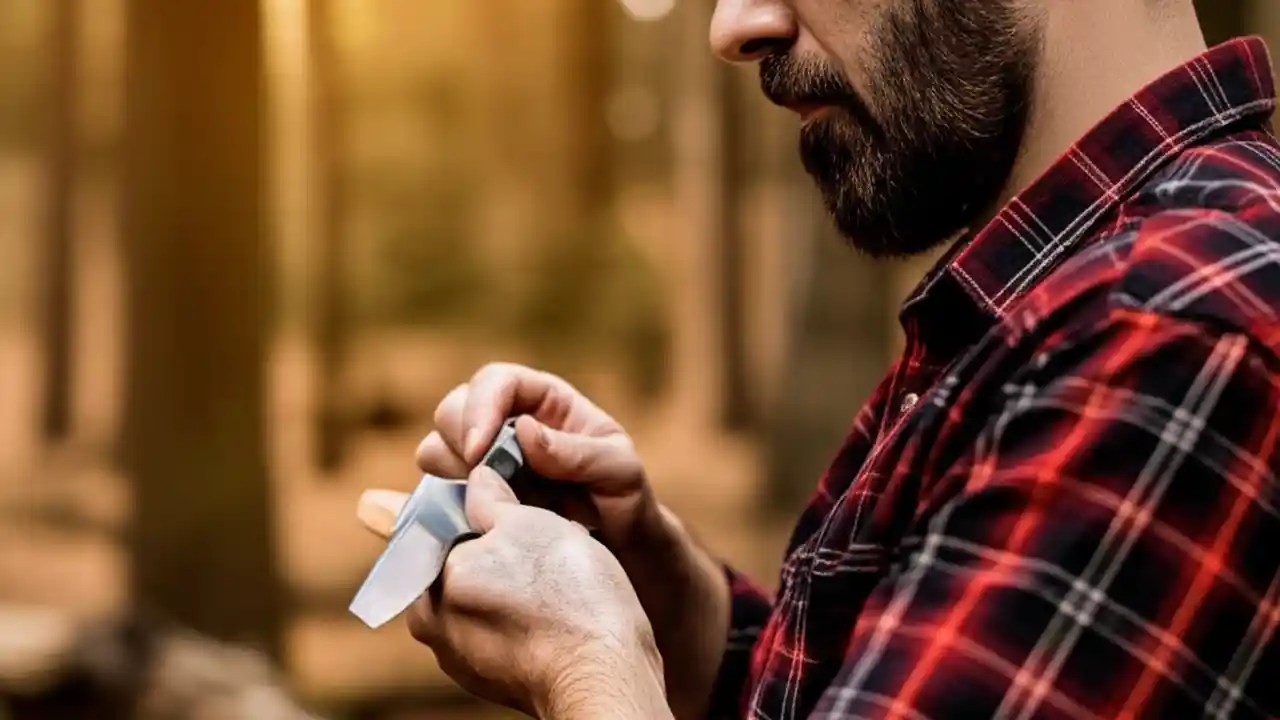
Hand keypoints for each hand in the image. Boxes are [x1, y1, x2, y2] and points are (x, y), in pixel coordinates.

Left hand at [407, 466, 669, 718]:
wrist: (603, 676)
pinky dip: (523, 615)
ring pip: (483, 598)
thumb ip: (488, 497)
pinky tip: (557, 607)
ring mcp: (461, 658)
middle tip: (539, 536)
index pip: (438, 526)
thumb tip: (477, 481)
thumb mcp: (527, 522)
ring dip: (511, 582)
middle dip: (493, 547)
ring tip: (556, 574)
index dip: (475, 506)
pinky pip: (502, 631)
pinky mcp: (492, 678)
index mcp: (430, 580)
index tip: (507, 501)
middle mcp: (433, 626)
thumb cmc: (566, 597)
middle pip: (458, 564)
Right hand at [416, 363, 654, 551]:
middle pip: (455, 407)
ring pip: (437, 446)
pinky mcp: (472, 497)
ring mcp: (486, 460)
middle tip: (479, 477)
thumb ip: (579, 452)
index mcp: (544, 400)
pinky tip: (470, 519)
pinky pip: (437, 490)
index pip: (497, 380)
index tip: (478, 450)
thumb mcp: (620, 471)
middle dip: (458, 438)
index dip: (480, 407)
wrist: (619, 548)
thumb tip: (523, 429)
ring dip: (448, 471)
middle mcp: (507, 423)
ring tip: (484, 500)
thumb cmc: (625, 499)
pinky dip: (442, 502)